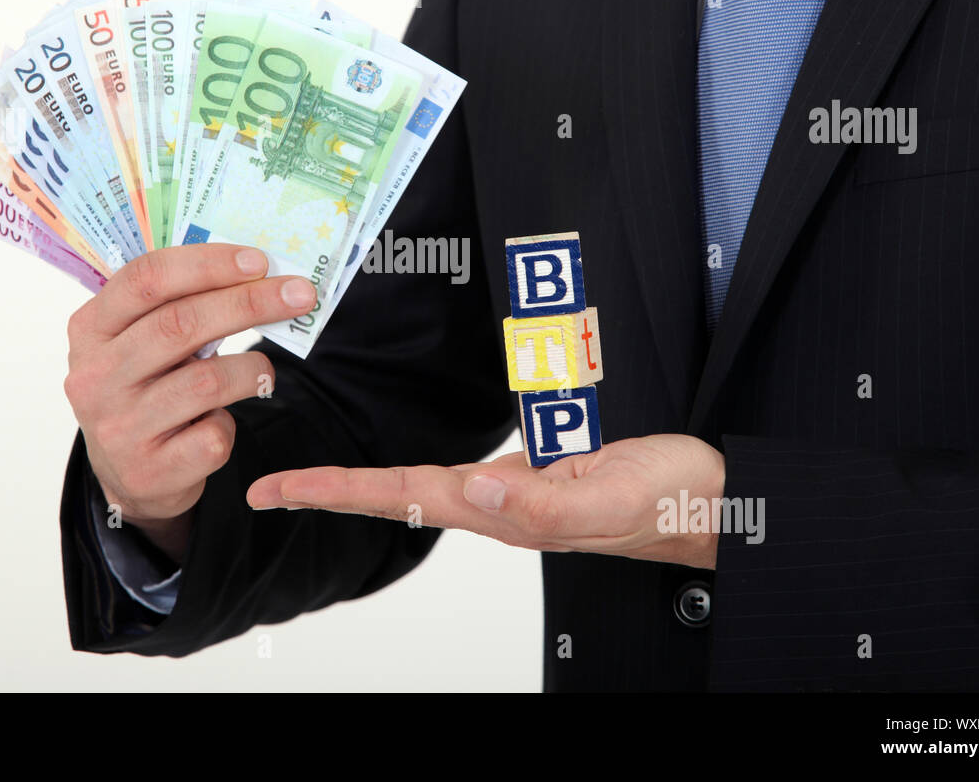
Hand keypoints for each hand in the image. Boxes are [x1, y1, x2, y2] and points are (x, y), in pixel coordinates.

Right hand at [64, 244, 317, 563]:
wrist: (128, 474)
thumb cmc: (147, 389)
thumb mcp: (141, 342)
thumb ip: (179, 306)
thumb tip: (258, 273)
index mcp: (90, 329)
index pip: (146, 279)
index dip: (207, 264)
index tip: (260, 261)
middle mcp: (94, 376)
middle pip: (179, 324)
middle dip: (248, 303)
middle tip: (299, 295)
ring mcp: (118, 426)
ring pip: (205, 382)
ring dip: (251, 369)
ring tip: (265, 371)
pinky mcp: (149, 470)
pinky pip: (212, 436)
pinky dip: (230, 424)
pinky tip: (222, 421)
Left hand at [247, 434, 725, 568]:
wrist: (710, 499)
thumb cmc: (669, 499)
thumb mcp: (611, 497)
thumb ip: (543, 502)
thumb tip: (474, 491)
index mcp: (507, 508)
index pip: (401, 496)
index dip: (334, 490)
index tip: (276, 489)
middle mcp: (501, 503)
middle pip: (396, 496)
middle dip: (328, 491)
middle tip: (268, 488)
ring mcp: (516, 492)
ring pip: (423, 485)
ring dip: (363, 484)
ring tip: (311, 482)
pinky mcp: (538, 474)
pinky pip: (461, 472)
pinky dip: (414, 470)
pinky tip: (404, 472)